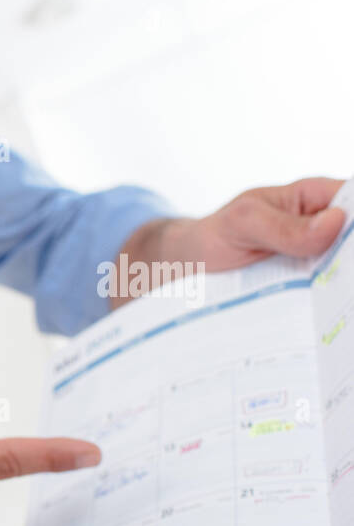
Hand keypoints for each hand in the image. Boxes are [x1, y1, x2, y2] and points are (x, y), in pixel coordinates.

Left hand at [117, 177, 345, 305]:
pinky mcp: (305, 292)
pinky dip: (326, 312)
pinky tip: (328, 327)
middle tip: (344, 286)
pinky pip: (324, 300)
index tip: (352, 250)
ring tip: (341, 310)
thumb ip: (284, 225)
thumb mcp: (243, 223)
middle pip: (353, 245)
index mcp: (319, 198)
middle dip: (351, 266)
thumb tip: (335, 223)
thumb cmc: (216, 234)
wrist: (188, 269)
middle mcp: (326, 231)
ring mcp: (318, 264)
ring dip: (343, 292)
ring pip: (345, 276)